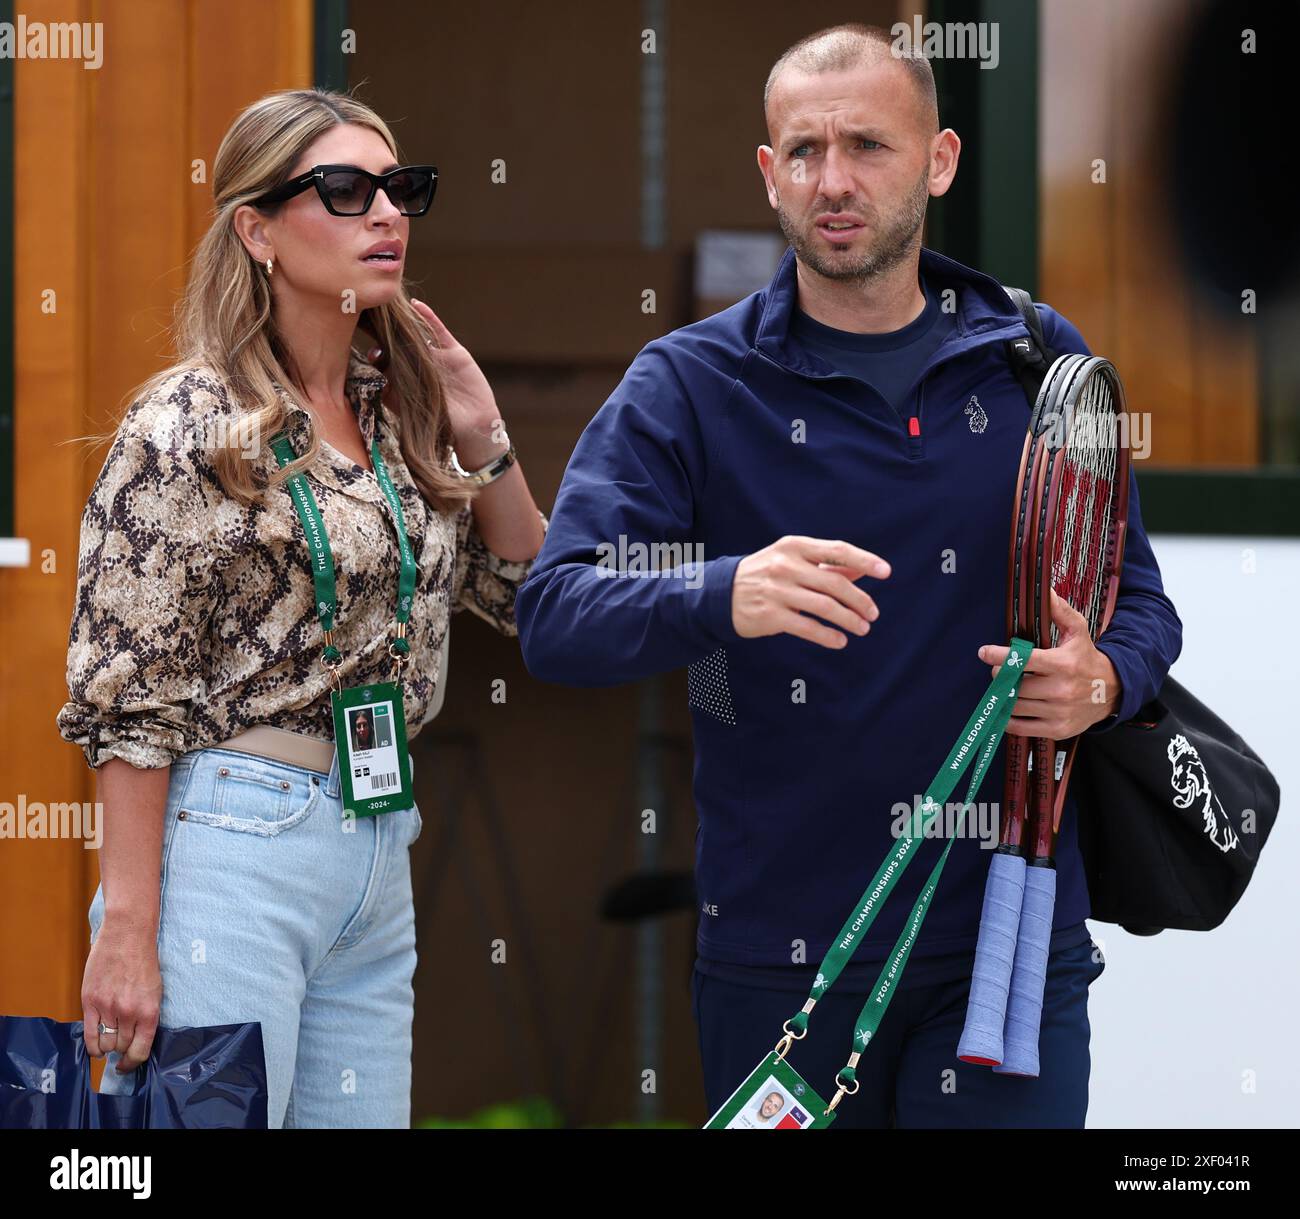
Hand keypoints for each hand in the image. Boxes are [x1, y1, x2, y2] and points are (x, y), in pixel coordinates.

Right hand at [81, 916, 162, 1072]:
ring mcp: (107, 1007)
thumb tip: (138, 1040)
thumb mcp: (155, 990)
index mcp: (149, 1010)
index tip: (128, 1066)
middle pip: (122, 1048)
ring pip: (105, 1043)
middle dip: (122, 1051)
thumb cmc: (144, 961)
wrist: (127, 936)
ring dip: (108, 1047)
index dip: (133, 1063)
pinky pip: (88, 1034)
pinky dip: (92, 1046)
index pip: (140, 1051)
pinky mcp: (90, 1001)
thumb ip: (146, 1015)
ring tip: (110, 1042)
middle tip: (120, 1049)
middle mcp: (128, 1012)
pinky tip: (96, 1048)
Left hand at [367, 299, 508, 467]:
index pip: (388, 361)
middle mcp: (420, 366)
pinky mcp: (454, 351)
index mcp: (408, 380)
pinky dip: (428, 317)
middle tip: (370, 317)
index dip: (377, 353)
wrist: (475, 426)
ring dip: (405, 322)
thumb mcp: (412, 411)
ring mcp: (437, 356)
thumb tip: (372, 377)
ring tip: (390, 309)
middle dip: (386, 332)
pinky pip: (439, 330)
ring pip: (418, 334)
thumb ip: (391, 395)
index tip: (368, 349)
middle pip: (400, 343)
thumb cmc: (442, 424)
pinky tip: (415, 306)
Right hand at [732, 535, 889, 648]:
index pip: (837, 550)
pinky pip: (807, 627)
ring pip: (824, 607)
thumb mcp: (794, 561)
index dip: (865, 560)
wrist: (722, 593)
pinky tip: (840, 641)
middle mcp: (786, 565)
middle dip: (860, 600)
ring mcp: (777, 591)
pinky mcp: (770, 615)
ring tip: (862, 628)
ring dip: (849, 620)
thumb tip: (865, 568)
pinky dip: (828, 636)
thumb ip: (829, 564)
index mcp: (795, 547)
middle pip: (835, 583)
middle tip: (873, 614)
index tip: (886, 572)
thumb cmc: (767, 575)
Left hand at [979, 590, 1121, 738]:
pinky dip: (1008, 719)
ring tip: (1005, 687)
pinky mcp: (1058, 729)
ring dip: (1004, 697)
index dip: (999, 656)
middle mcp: (1061, 690)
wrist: (1114, 691)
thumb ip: (1060, 611)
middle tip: (1001, 671)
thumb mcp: (1078, 631)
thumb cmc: (1087, 658)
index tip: (983, 652)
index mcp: (1063, 664)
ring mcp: (1059, 712)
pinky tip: (1007, 708)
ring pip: (1015, 706)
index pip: (1023, 660)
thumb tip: (1045, 590)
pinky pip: (1021, 726)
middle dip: (1001, 676)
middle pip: (1014, 685)